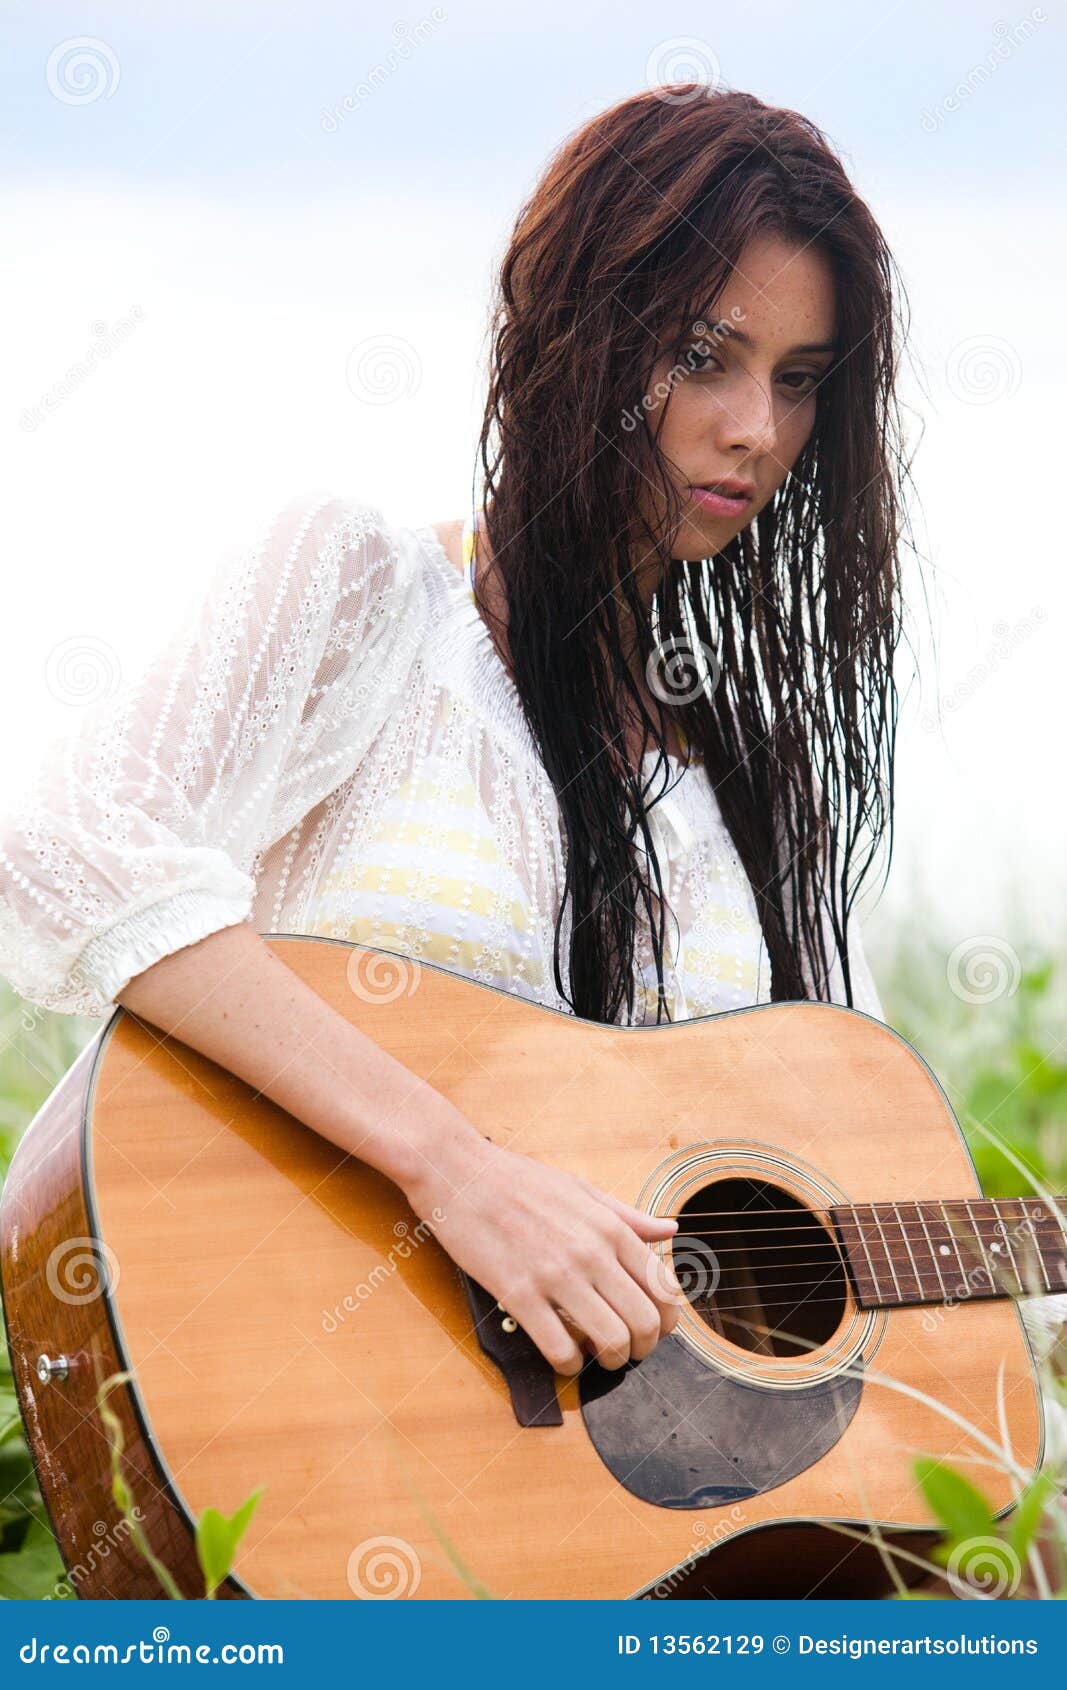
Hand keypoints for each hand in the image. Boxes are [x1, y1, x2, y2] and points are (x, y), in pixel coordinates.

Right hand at [403, 1130, 685, 1374]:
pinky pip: (559, 1348)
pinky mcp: (518, 1294)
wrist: (460, 1173)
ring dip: (613, 1360)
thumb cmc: (518, 1179)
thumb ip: (627, 1215)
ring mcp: (555, 1274)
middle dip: (644, 1347)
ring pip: (611, 1340)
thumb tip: (669, 1229)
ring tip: (601, 1356)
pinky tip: (564, 1357)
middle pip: (645, 1321)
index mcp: (610, 1227)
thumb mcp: (581, 1188)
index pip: (662, 1287)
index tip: (656, 1329)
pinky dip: (570, 1364)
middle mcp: (591, 1252)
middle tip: (630, 1351)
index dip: (668, 1320)